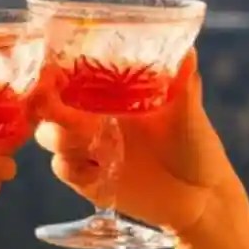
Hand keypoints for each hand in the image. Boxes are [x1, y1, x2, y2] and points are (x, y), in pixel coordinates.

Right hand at [34, 52, 248, 248]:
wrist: (202, 198)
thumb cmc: (196, 145)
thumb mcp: (190, 112)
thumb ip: (183, 85)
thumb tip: (189, 50)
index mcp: (110, 94)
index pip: (69, 75)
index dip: (52, 71)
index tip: (49, 69)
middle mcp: (93, 117)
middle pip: (50, 105)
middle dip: (46, 104)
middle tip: (53, 104)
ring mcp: (89, 148)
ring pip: (50, 135)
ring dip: (58, 134)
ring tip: (84, 137)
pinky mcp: (89, 180)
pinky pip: (64, 169)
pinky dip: (70, 166)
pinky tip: (92, 168)